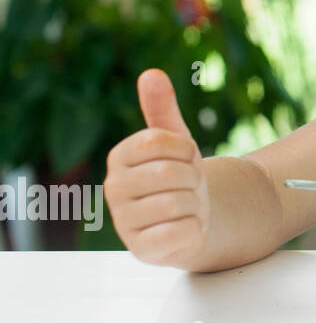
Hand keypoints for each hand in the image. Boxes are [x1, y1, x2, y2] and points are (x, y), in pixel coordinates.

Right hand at [104, 69, 210, 267]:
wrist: (193, 217)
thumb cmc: (181, 174)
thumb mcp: (176, 139)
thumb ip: (162, 108)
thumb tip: (151, 74)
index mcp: (119, 157)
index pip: (158, 142)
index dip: (184, 149)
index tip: (186, 157)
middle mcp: (114, 188)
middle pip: (169, 173)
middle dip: (192, 177)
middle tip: (188, 184)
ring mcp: (124, 221)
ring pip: (177, 203)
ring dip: (195, 203)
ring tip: (187, 205)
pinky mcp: (141, 249)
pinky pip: (179, 231)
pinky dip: (193, 228)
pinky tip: (185, 227)